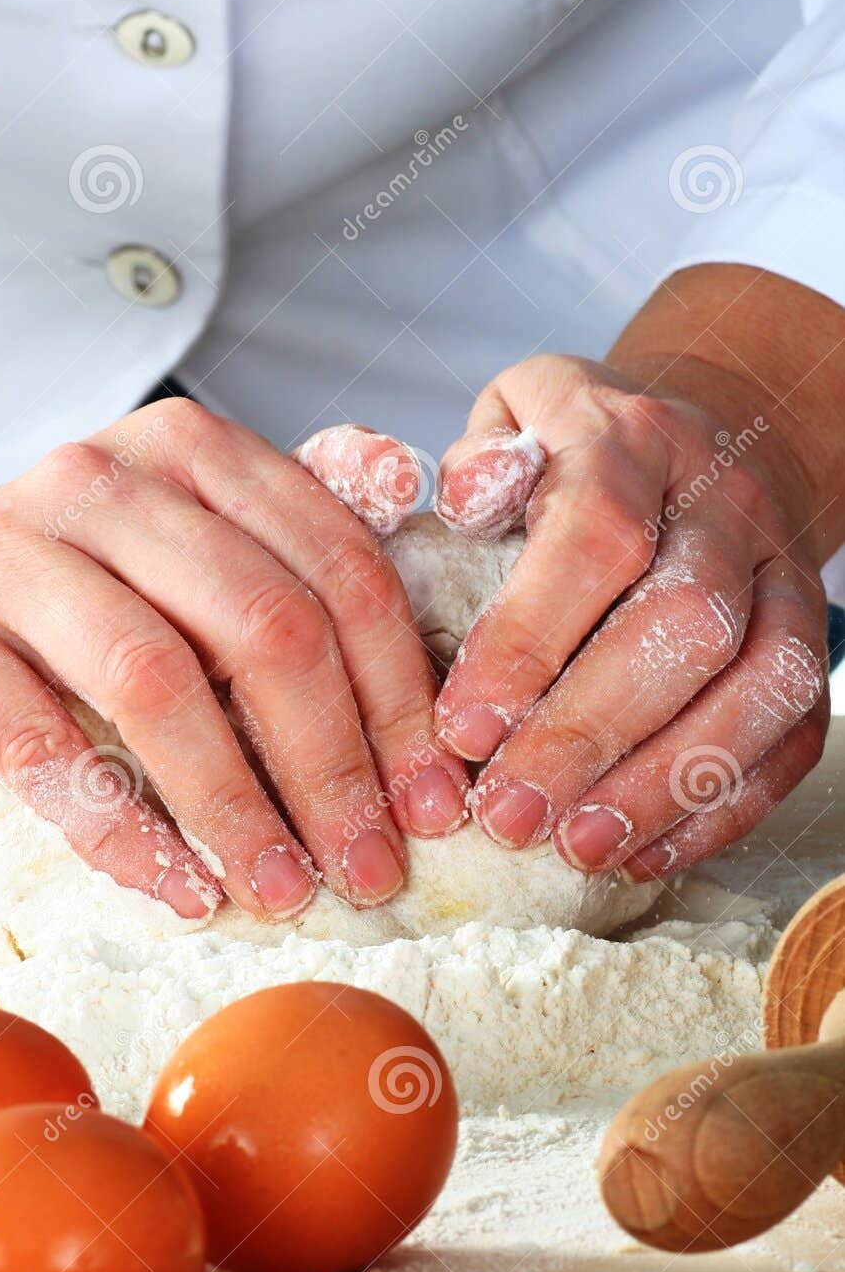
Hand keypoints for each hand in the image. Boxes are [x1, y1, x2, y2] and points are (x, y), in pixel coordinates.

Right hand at [0, 398, 469, 921]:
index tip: (433, 804)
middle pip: (261, 622)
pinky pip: (38, 743)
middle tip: (371, 870)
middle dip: (334, 764)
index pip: (337, 565)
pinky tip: (178, 887)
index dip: (401, 696)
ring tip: (283, 893)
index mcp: (192, 448)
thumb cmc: (87, 604)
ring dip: (235, 806)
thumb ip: (298, 536)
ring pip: (155, 679)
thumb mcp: (192, 550)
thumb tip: (416, 496)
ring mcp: (5, 548)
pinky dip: (120, 828)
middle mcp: (99, 478)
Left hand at [299, 356, 829, 881]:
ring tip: (576, 846)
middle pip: (688, 620)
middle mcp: (726, 499)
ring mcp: (784, 571)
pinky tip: (638, 852)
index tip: (462, 729)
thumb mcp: (507, 420)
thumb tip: (461, 506)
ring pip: (762, 684)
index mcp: (634, 438)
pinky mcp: (810, 640)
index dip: (531, 638)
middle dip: (591, 732)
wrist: (696, 443)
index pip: (596, 532)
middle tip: (507, 814)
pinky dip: (719, 808)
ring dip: (665, 782)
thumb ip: (473, 463)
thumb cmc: (566, 451)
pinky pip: (792, 735)